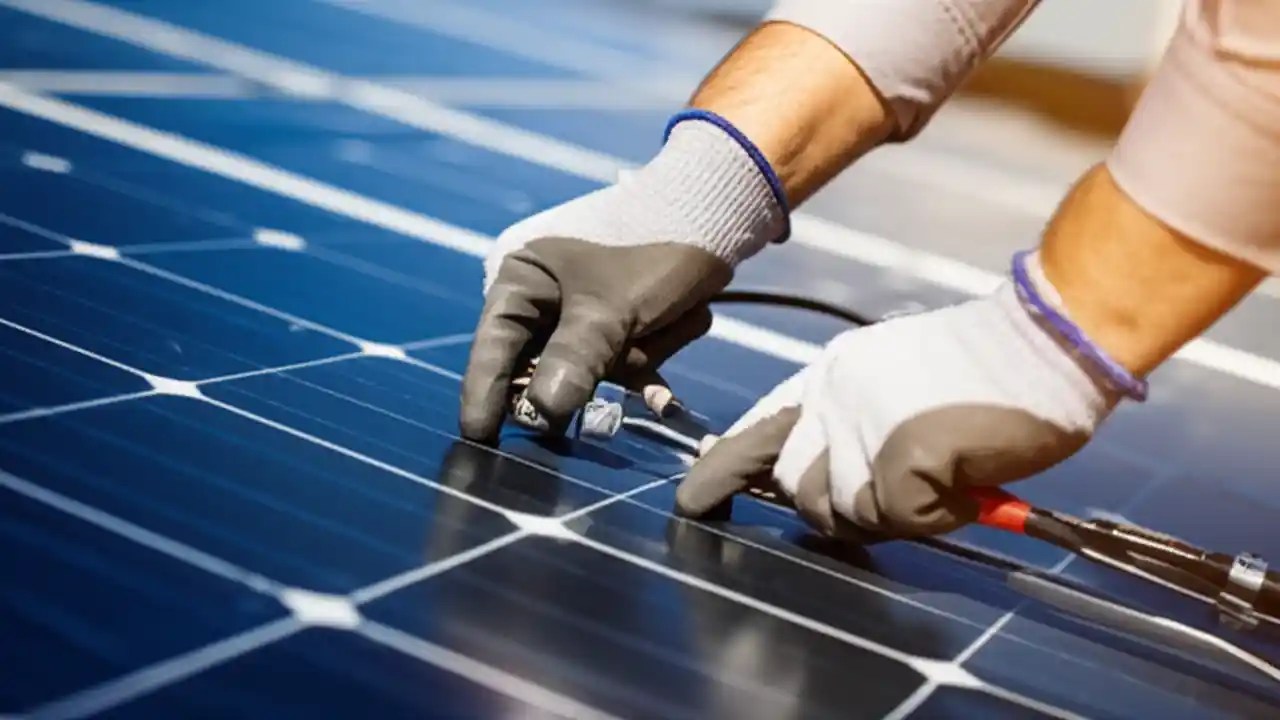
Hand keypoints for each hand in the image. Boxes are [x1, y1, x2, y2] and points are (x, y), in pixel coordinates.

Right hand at [460, 111, 787, 442]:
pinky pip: (618, 364)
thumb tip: (541, 415)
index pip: (493, 347)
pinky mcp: (612, 324)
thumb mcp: (612, 310)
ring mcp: (577, 313)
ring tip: (663, 319)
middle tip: (621, 352)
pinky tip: (668, 390)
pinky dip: (646, 368)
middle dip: (592, 369)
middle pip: (544, 368)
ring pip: (589, 372)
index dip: (486, 395)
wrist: (716, 215)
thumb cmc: (653, 249)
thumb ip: (574, 361)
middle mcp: (542, 297)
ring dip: (632, 360)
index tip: (478, 437)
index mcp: (522, 278)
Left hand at [674, 252, 1143, 537]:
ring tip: (945, 473)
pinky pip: (902, 519)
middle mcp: (832, 394)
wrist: (1047, 338)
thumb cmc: (985, 369)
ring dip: (897, 510)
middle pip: (798, 487)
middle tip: (902, 489)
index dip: (724, 469)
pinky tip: (965, 479)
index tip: (695, 497)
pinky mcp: (901, 453)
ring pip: (846, 511)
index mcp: (829, 374)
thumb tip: (823, 483)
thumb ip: (849, 422)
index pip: (758, 427)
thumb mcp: (894, 382)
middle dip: (841, 505)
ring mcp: (863, 423)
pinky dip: (939, 514)